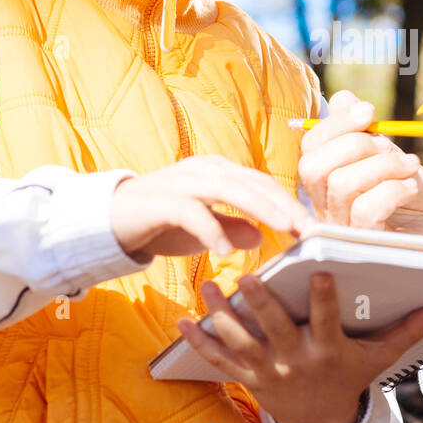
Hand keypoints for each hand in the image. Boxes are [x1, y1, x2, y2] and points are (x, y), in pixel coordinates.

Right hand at [110, 155, 312, 262]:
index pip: (264, 185)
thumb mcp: (203, 229)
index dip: (291, 205)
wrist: (106, 219)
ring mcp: (183, 182)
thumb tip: (261, 238)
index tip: (316, 229)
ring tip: (285, 230)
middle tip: (312, 230)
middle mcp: (206, 170)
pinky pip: (192, 212)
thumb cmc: (159, 223)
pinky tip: (225, 252)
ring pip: (231, 189)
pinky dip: (211, 229)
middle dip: (286, 206)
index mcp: (220, 173)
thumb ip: (231, 228)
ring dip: (261, 209)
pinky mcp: (162, 200)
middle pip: (256, 183)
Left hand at [177, 272, 422, 422]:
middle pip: (276, 329)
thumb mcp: (379, 358)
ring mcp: (267, 370)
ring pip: (240, 341)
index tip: (321, 270)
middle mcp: (295, 360)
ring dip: (222, 315)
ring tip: (209, 286)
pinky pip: (218, 360)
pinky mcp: (245, 377)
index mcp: (328, 350)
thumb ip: (406, 330)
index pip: (327, 320)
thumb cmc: (349, 378)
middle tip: (248, 276)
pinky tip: (181, 321)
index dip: (325, 297)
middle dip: (261, 304)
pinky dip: (198, 342)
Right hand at [297, 89, 422, 240]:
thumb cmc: (418, 205)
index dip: (335, 124)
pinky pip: (366, 210)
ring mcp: (344, 232)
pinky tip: (411, 189)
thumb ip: (365, 133)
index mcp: (328, 186)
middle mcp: (326, 211)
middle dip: (354, 143)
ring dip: (382, 165)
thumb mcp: (393, 159)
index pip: (309, 150)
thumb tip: (341, 97)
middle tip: (389, 146)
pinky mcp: (367, 247)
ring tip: (409, 168)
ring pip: (341, 185)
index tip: (369, 110)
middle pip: (312, 167)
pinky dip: (392, 190)